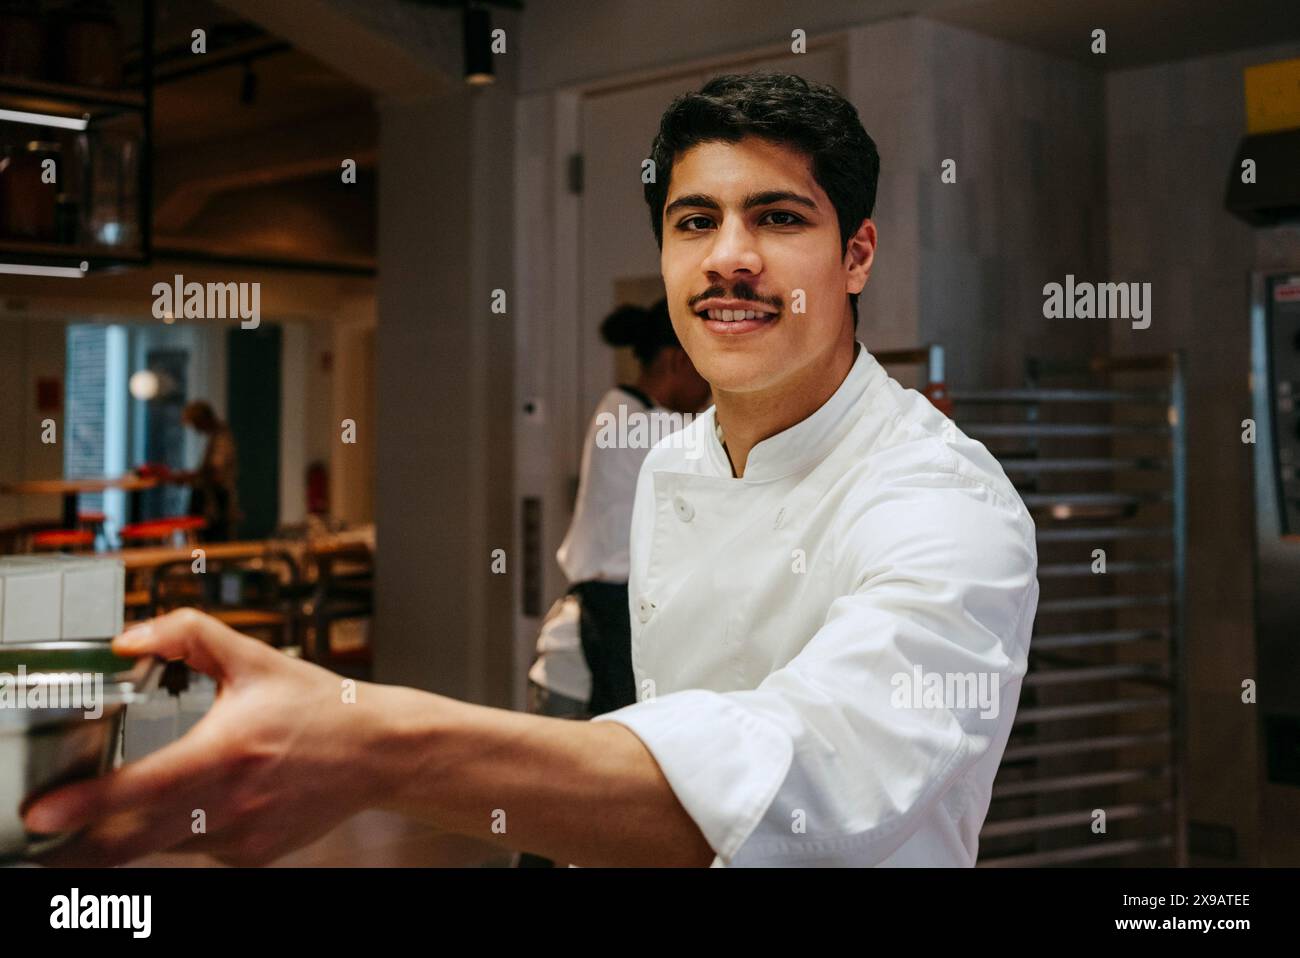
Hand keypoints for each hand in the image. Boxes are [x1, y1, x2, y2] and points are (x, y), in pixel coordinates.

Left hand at [22, 608, 391, 866]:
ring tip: (130, 809)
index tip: (42, 812)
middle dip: (79, 842)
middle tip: (46, 835)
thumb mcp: (255, 659)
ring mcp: (241, 837)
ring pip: (162, 844)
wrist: (379, 752)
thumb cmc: (319, 706)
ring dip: (135, 831)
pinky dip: (185, 830)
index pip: (141, 785)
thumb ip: (187, 635)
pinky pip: (196, 849)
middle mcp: (231, 803)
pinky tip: (208, 801)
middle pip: (132, 839)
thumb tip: (127, 640)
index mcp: (226, 751)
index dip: (85, 803)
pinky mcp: (252, 856)